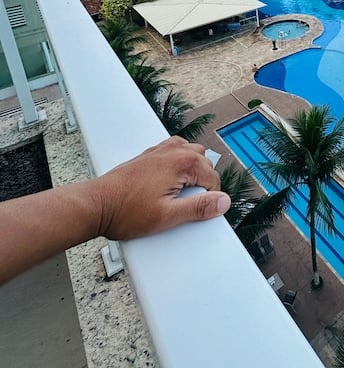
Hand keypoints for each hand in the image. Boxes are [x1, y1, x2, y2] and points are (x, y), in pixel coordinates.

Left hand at [91, 136, 230, 240]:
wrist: (96, 205)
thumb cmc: (125, 211)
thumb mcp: (168, 216)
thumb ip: (199, 208)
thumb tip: (222, 202)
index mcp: (181, 163)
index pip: (213, 177)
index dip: (210, 197)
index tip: (198, 209)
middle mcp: (172, 151)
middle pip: (204, 162)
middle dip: (202, 182)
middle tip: (186, 203)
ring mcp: (159, 150)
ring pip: (191, 154)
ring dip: (191, 171)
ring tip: (179, 193)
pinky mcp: (149, 155)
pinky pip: (174, 152)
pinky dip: (178, 164)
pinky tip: (168, 183)